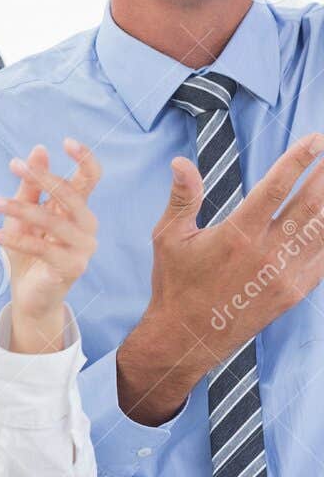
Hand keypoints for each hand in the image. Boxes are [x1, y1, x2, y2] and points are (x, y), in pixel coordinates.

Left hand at [0, 140, 101, 353]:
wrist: (29, 294)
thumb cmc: (29, 251)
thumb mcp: (25, 214)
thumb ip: (31, 185)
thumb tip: (39, 148)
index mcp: (79, 210)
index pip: (90, 179)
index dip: (84, 159)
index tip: (65, 141)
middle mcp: (86, 227)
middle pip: (73, 196)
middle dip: (44, 178)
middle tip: (14, 164)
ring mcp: (82, 249)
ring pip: (54, 221)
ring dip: (20, 208)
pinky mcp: (71, 268)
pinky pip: (43, 249)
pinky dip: (18, 240)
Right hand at [118, 133, 323, 423]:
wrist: (188, 336)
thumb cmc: (175, 283)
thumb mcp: (169, 237)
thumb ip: (182, 197)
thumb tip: (181, 162)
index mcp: (237, 235)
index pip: (276, 188)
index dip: (298, 161)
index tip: (315, 140)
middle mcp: (267, 253)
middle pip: (309, 205)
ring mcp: (285, 275)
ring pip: (322, 231)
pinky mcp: (294, 292)